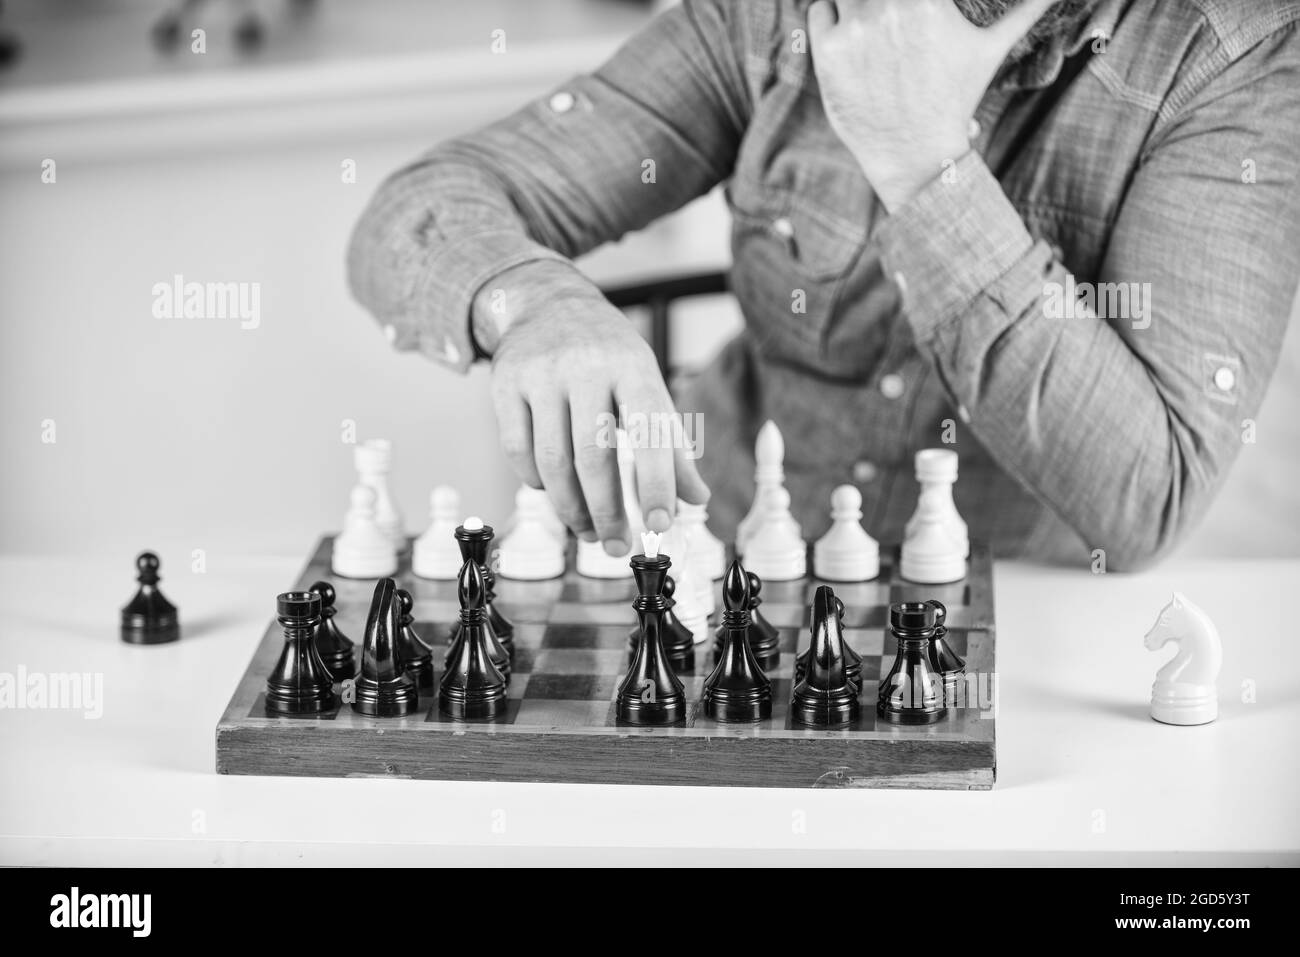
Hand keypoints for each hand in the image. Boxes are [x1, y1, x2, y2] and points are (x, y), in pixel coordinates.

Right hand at [478, 262, 709, 552]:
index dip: (657, 483)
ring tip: (588, 531)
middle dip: (607, 511)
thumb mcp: (647, 387)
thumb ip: (671, 445)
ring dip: (571, 508)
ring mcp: (541, 374)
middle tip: (616, 546)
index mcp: (633, 367)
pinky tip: (553, 493)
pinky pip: (517, 450)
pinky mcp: (505, 383)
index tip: (661, 526)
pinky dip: (536, 482)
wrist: (548, 304)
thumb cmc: (609, 356)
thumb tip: (697, 499)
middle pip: (594, 456)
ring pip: (552, 460)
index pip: (650, 432)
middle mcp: (587, 367)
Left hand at [807, 0, 1054, 210]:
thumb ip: (1024, 11)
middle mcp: (889, 7)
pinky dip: (829, 15)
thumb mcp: (992, 49)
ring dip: (853, 0)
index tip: (908, 3)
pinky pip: (819, 10)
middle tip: (888, 16)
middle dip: (881, 0)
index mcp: (927, 0)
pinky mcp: (828, 54)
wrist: (915, 155)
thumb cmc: (954, 98)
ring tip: (870, 22)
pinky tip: (849, 37)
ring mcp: (856, 30)